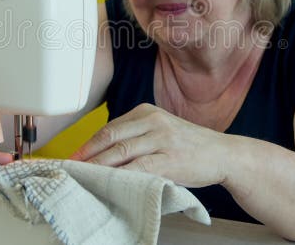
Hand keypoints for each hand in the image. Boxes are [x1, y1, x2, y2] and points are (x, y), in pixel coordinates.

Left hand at [69, 103, 228, 187]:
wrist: (224, 154)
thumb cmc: (189, 146)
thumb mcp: (161, 130)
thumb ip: (136, 136)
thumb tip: (103, 154)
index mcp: (146, 112)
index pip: (109, 127)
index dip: (88, 144)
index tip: (73, 157)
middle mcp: (153, 121)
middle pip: (110, 136)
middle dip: (87, 154)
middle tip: (70, 168)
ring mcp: (162, 139)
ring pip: (121, 151)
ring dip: (99, 166)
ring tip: (83, 176)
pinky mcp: (171, 159)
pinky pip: (139, 168)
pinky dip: (121, 176)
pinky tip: (110, 183)